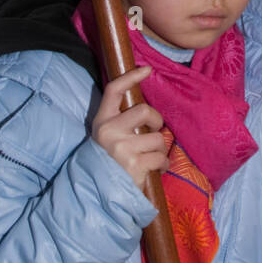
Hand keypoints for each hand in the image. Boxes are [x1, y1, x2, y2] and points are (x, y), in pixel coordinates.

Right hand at [92, 66, 169, 189]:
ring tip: (151, 158)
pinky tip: (155, 169)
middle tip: (154, 131)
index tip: (147, 69)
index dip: (131, 77)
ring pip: (157, 138)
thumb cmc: (109, 162)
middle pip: (144, 111)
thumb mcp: (107, 138)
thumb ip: (121, 123)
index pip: (114, 90)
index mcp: (102, 121)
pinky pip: (161, 158)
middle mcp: (109, 132)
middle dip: (156, 120)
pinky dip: (163, 165)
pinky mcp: (134, 164)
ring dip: (159, 150)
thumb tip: (146, 110)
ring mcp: (121, 148)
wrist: (98, 193)